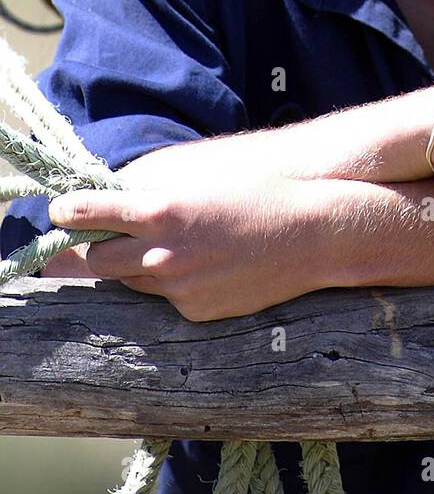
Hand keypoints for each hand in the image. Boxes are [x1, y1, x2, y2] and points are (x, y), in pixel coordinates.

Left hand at [46, 167, 331, 321]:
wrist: (313, 236)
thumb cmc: (263, 196)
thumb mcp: (203, 183)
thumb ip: (156, 195)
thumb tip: (121, 202)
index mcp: (161, 211)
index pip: (89, 214)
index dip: (67, 213)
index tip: (60, 212)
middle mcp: (161, 253)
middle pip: (95, 260)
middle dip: (88, 251)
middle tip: (90, 244)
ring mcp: (178, 287)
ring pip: (128, 282)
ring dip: (130, 268)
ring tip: (155, 253)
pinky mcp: (195, 310)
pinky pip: (166, 300)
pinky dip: (171, 286)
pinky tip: (201, 269)